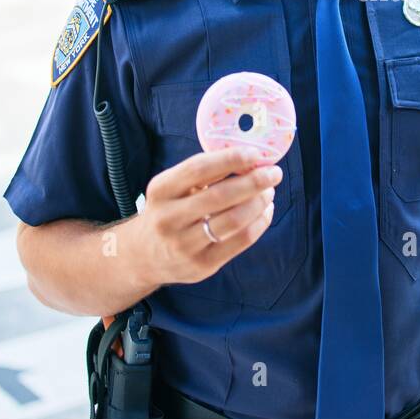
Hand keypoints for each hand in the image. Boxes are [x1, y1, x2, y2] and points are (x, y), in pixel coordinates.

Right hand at [134, 146, 281, 287]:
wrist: (144, 256)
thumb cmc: (169, 211)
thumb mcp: (173, 188)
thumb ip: (204, 174)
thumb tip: (250, 159)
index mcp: (161, 190)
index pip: (198, 169)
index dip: (230, 159)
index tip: (255, 153)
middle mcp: (169, 218)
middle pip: (220, 196)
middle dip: (253, 182)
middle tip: (274, 173)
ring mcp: (184, 245)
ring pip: (234, 221)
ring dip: (259, 203)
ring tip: (269, 192)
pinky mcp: (202, 265)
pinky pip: (241, 241)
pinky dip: (260, 223)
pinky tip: (265, 211)